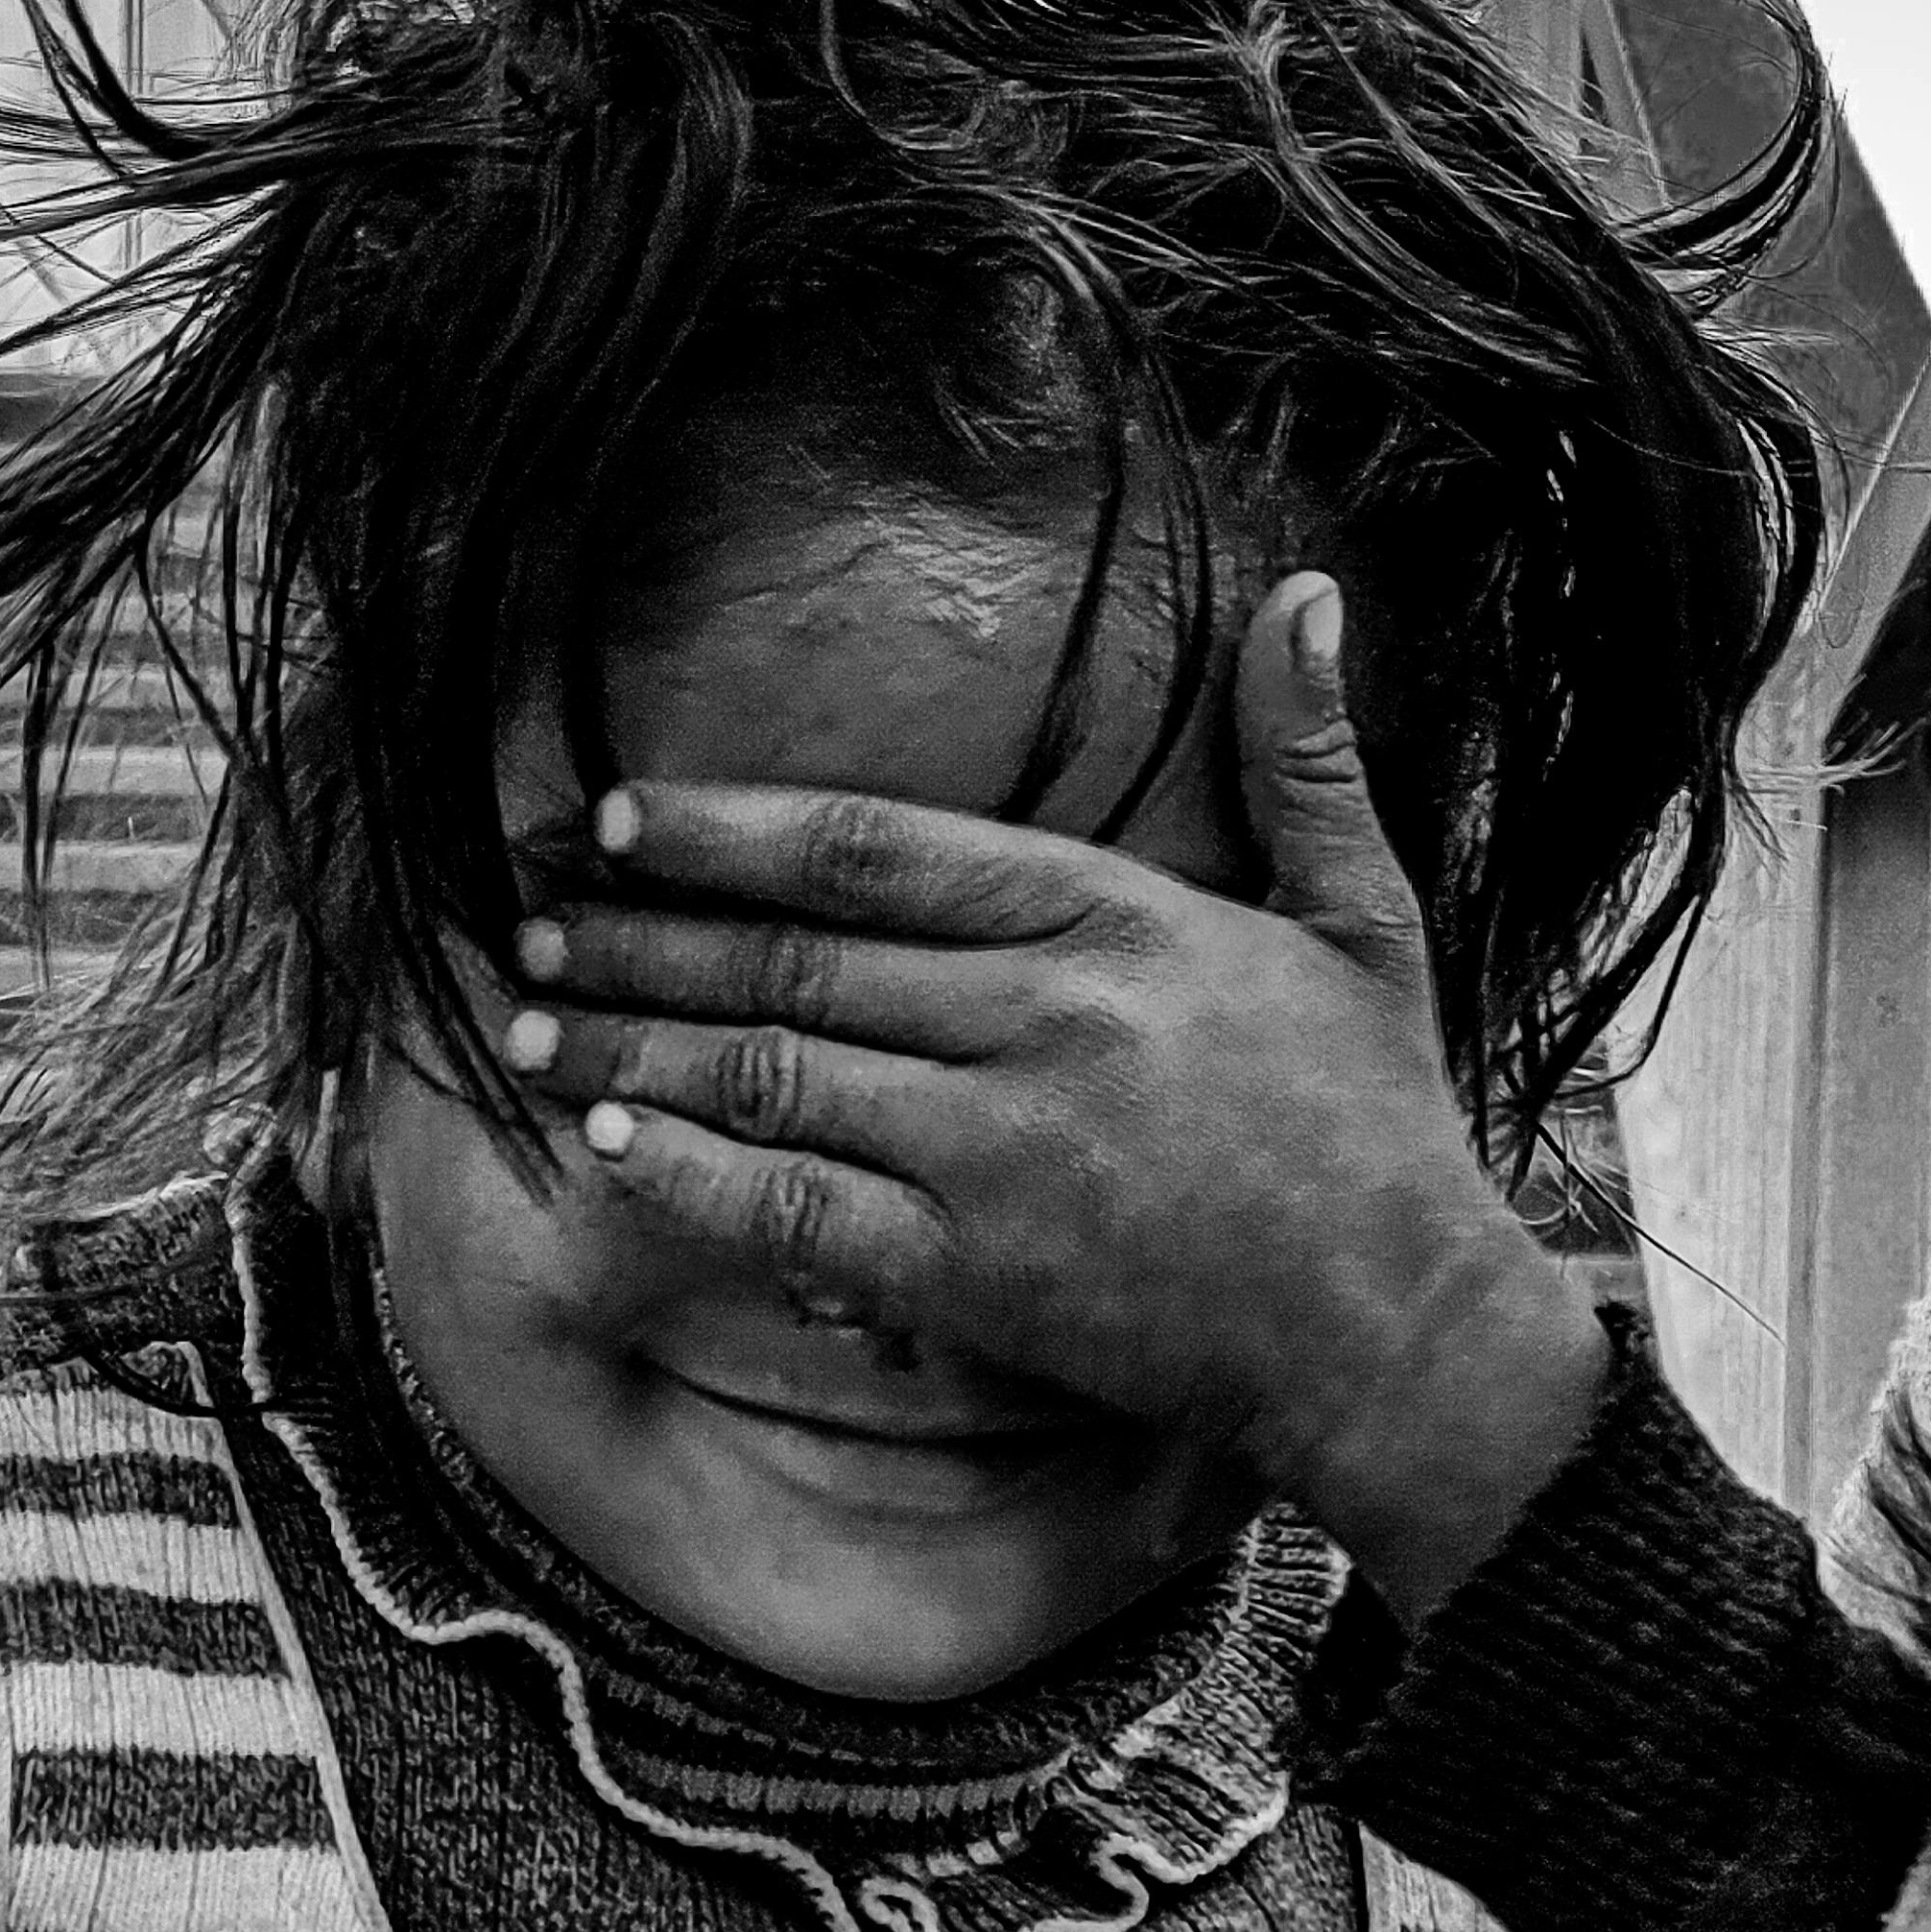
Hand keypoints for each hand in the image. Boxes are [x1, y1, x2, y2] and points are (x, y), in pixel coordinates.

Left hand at [488, 572, 1619, 1600]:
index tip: (620, 820)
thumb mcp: (1368, 920)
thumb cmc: (1382, 1133)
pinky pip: (793, 1210)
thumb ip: (1308, 760)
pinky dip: (690, 1174)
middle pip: (790, 951)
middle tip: (527, 916)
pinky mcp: (976, 1274)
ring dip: (631, 1044)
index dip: (727, 827)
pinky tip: (608, 1144)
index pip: (873, 846)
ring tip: (529, 1026)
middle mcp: (1039, 1017)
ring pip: (768, 1069)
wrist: (1403, 1335)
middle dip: (638, 932)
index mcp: (1115, 918)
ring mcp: (998, 1148)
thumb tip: (1310, 596)